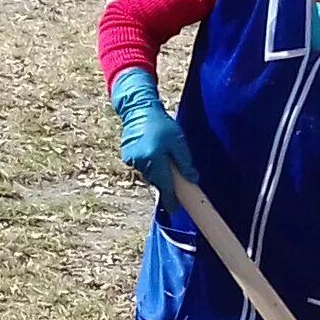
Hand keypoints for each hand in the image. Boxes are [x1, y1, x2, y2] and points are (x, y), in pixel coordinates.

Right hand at [108, 67, 196, 197]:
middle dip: (166, 182)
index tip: (175, 209)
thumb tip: (192, 180)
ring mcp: (131, 160)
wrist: (138, 109)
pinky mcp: (127, 156)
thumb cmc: (161, 123)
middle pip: (157, 181)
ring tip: (163, 156)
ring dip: (158, 172)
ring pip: (149, 174)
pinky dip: (149, 164)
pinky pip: (142, 166)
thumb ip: (185, 162)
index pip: (165, 186)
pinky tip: (153, 152)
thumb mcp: (178, 141)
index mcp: (154, 160)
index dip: (171, 199)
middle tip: (175, 178)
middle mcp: (141, 163)